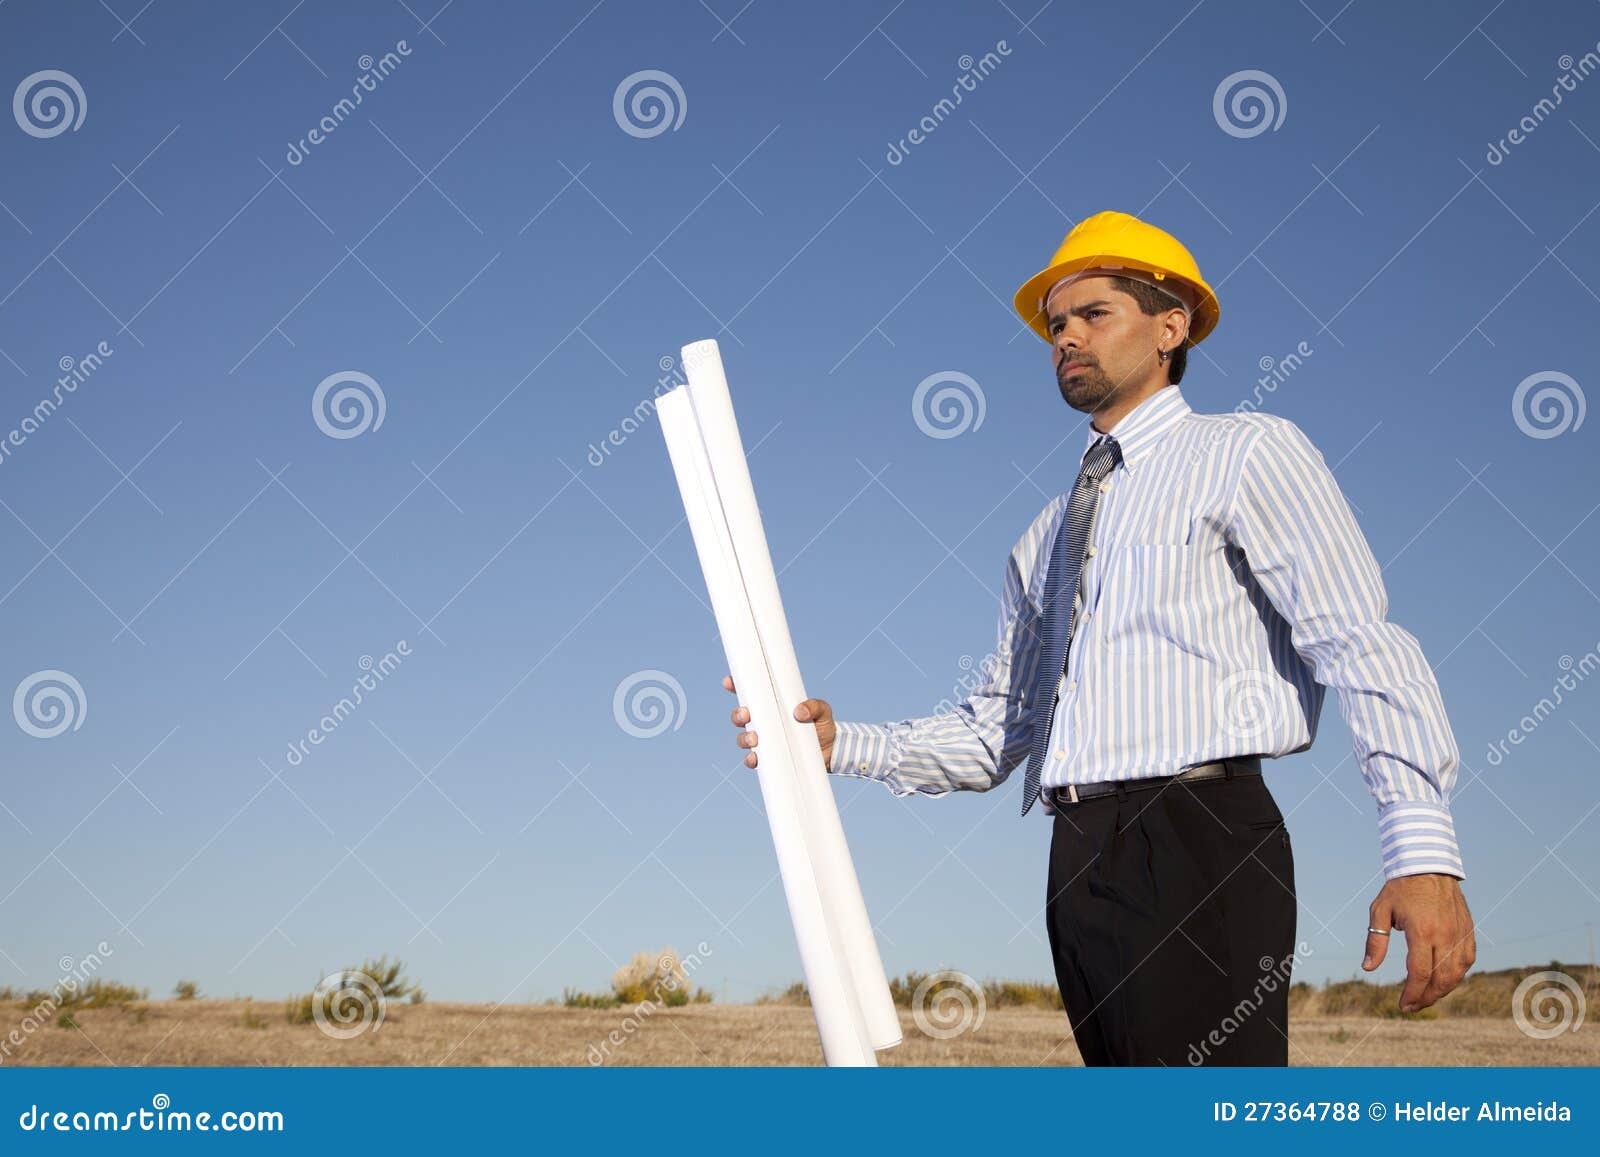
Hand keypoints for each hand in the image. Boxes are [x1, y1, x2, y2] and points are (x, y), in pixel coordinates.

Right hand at [722, 674, 836, 770]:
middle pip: (740, 716)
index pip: (750, 694)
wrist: (830, 751)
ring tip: (755, 738)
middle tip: (746, 714)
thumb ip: (813, 706)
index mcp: (772, 706)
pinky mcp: (769, 758)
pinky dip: (750, 759)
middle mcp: (764, 723)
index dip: (736, 686)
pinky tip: (755, 758)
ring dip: (743, 738)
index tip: (729, 682)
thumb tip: (799, 712)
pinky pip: (752, 759)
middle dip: (737, 714)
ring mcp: (765, 741)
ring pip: (742, 738)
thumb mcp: (822, 710)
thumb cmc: (822, 725)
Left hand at [1362, 873, 1475, 1012]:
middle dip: (1426, 997)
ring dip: (1442, 990)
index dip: (1412, 993)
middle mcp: (1445, 935)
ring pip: (1457, 973)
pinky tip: (1444, 981)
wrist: (1428, 866)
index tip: (1402, 1005)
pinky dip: (1457, 975)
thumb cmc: (1400, 888)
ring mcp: (1460, 933)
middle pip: (1441, 979)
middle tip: (1413, 1006)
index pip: (1420, 973)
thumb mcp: (1380, 910)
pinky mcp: (1468, 931)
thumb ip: (1375, 940)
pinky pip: (1467, 961)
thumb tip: (1368, 967)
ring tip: (1426, 997)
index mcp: (1422, 931)